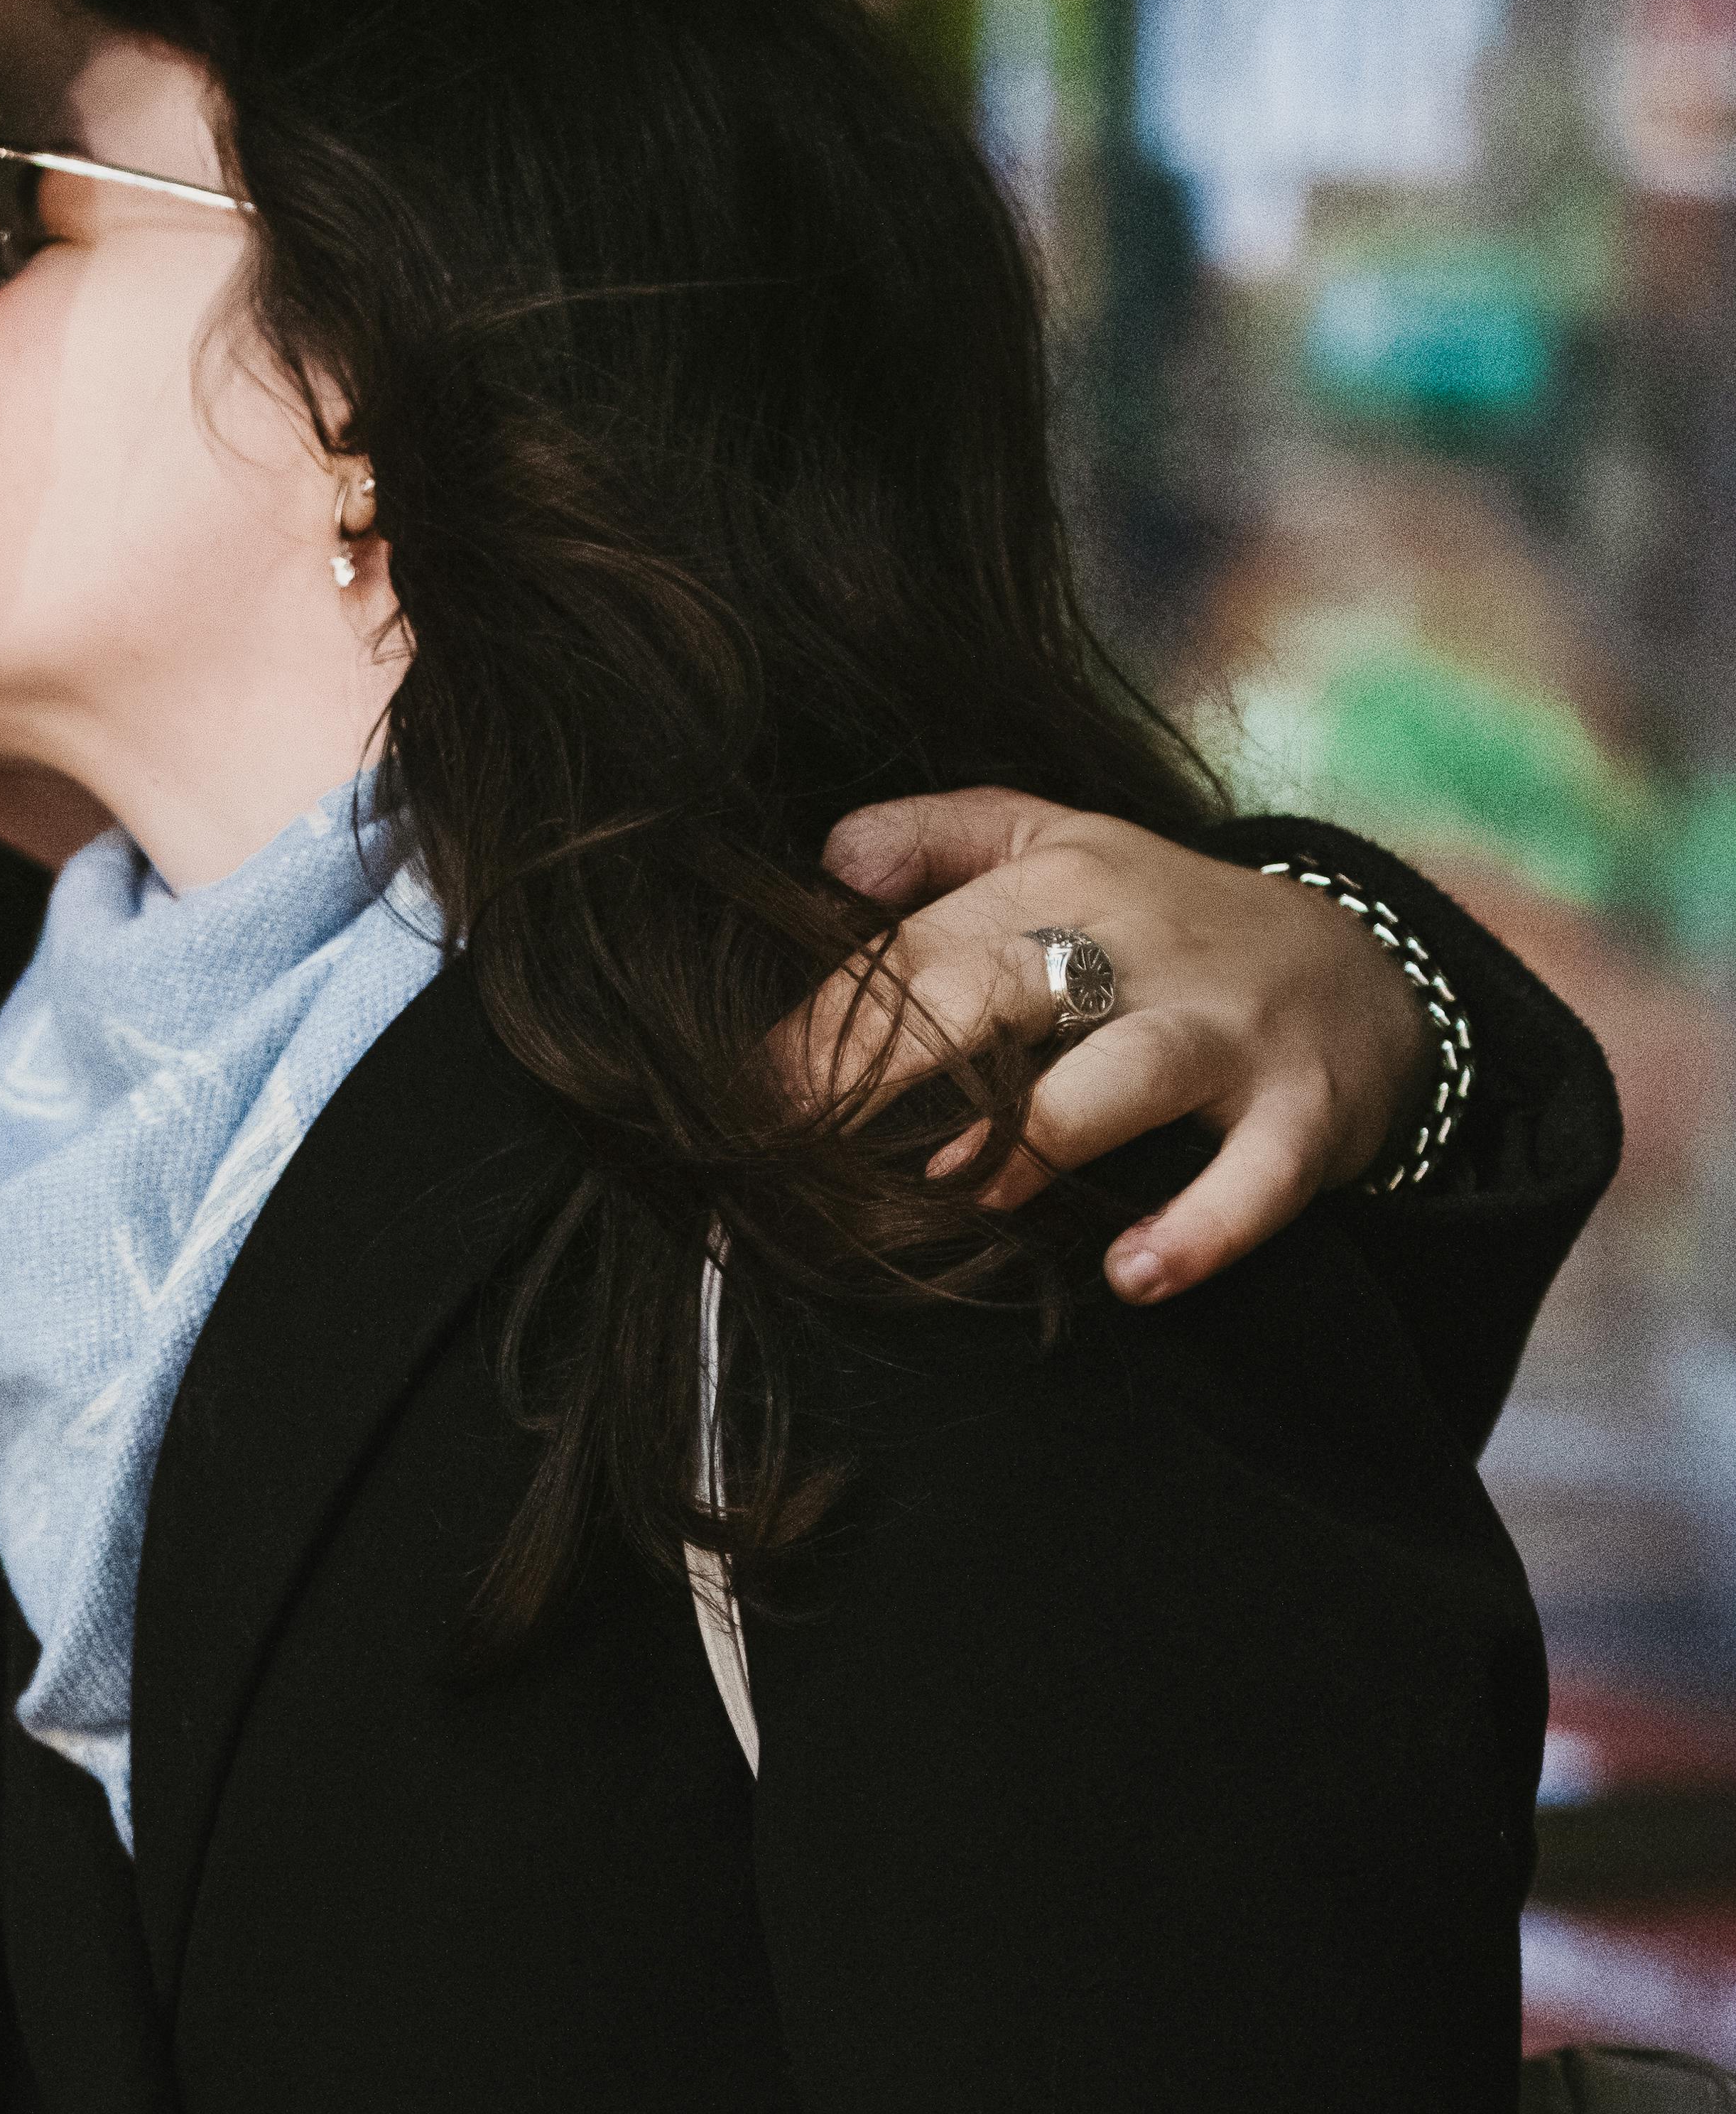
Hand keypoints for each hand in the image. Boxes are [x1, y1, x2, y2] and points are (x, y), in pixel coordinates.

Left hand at [775, 791, 1432, 1303]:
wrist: (1367, 971)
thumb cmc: (1169, 924)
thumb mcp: (1064, 844)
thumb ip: (943, 838)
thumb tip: (828, 856)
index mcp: (1065, 882)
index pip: (919, 946)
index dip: (825, 1023)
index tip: (746, 1099)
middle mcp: (1141, 946)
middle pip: (996, 990)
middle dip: (888, 1062)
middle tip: (799, 1143)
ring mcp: (1225, 1032)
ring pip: (1121, 1074)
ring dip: (1038, 1136)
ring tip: (975, 1193)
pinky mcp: (1302, 1114)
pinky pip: (1254, 1178)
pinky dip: (1198, 1228)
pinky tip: (1133, 1275)